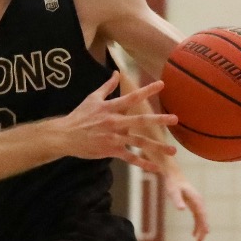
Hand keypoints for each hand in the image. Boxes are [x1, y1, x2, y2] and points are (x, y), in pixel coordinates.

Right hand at [54, 74, 177, 171]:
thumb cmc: (79, 116)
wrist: (65, 136)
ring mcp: (114, 137)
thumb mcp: (92, 98)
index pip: (132, 97)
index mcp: (111, 108)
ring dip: (157, 146)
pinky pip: (130, 158)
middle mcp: (114, 122)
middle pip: (140, 120)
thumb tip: (116, 73)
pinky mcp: (111, 150)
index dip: (147, 90)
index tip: (162, 84)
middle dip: (159, 120)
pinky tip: (156, 167)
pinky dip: (143, 163)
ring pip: (139, 142)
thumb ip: (107, 86)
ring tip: (173, 150)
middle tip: (175, 119)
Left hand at [162, 167, 209, 240]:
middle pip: (203, 218)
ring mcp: (197, 203)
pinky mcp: (193, 205)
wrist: (174, 175)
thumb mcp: (173, 192)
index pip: (202, 214)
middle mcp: (199, 202)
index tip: (206, 232)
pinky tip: (193, 234)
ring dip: (200, 230)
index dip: (204, 223)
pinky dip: (197, 225)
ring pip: (201, 219)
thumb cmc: (173, 183)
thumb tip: (182, 209)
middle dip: (202, 230)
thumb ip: (178, 200)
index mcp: (196, 199)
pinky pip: (197, 217)